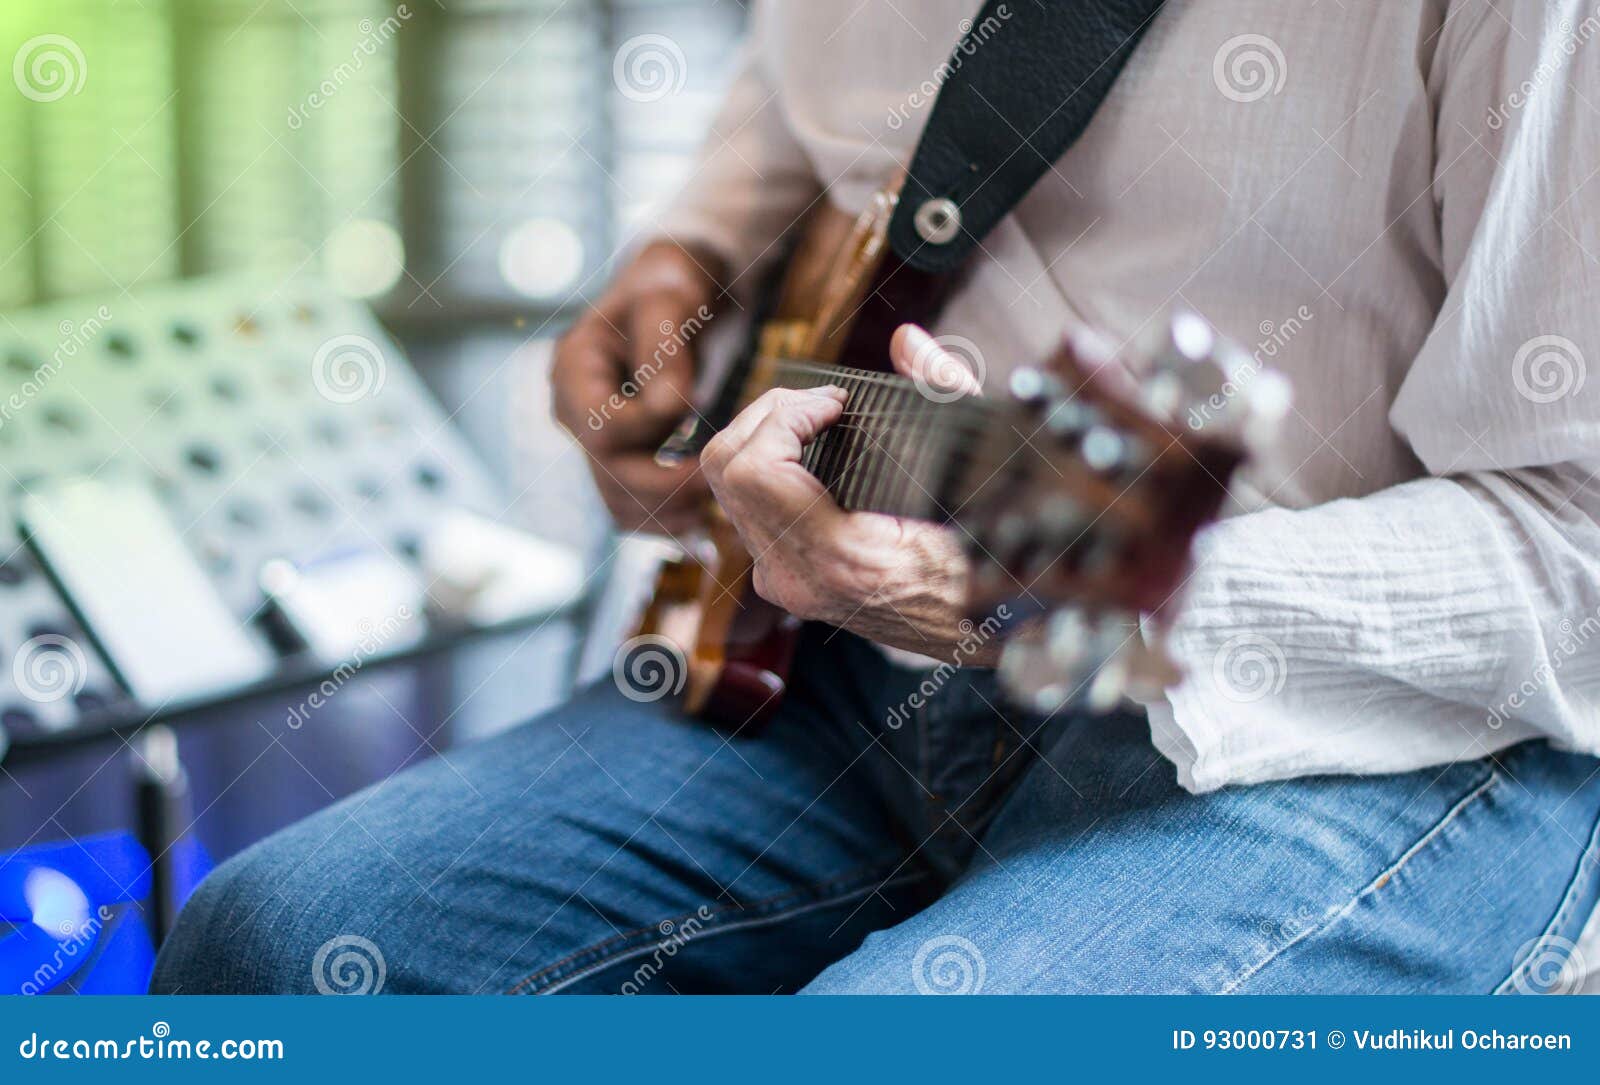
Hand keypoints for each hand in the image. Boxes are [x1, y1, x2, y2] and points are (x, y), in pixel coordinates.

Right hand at [551, 241, 725, 533]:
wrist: (671, 292)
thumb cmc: (669, 285)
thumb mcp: (669, 299)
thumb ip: (665, 349)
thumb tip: (672, 409)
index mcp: (572, 372)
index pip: (602, 430)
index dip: (651, 429)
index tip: (699, 407)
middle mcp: (574, 413)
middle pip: (609, 479)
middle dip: (667, 489)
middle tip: (720, 485)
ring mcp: (595, 440)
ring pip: (621, 505)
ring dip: (669, 514)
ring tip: (718, 504)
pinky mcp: (621, 457)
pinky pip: (637, 506)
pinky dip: (670, 516)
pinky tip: (707, 509)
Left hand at [701, 325, 999, 661]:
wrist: (982, 629)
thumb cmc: (990, 557)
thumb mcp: (983, 470)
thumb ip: (943, 396)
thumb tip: (907, 341)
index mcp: (837, 558)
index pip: (753, 470)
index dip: (784, 416)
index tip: (836, 403)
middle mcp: (794, 576)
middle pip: (726, 468)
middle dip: (768, 414)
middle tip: (824, 402)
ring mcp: (782, 581)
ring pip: (727, 486)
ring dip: (766, 436)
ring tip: (819, 419)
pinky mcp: (783, 576)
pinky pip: (746, 506)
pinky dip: (771, 465)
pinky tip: (815, 450)